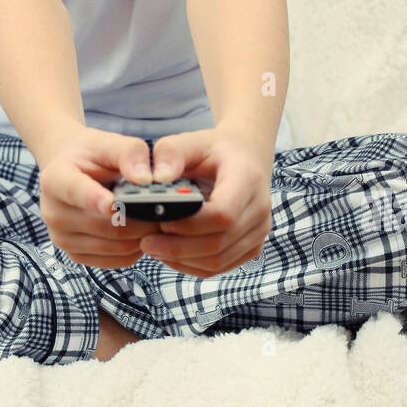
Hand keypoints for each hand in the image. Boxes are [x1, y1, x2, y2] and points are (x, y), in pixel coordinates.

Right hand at [38, 124, 158, 268]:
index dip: (98, 199)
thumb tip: (147, 179)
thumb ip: (129, 153)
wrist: (69, 168)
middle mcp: (53, 212)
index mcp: (55, 179)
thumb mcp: (107, 143)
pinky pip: (116, 260)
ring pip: (116, 247)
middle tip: (167, 210)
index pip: (77, 192)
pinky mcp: (75, 255)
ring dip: (143, 235)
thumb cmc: (92, 154)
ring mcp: (62, 238)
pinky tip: (143, 231)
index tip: (118, 203)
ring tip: (157, 218)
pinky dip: (136, 249)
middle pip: (106, 226)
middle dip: (141, 219)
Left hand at [139, 125, 272, 277]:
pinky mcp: (252, 246)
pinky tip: (170, 254)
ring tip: (153, 247)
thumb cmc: (214, 149)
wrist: (246, 155)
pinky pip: (221, 267)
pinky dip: (192, 265)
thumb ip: (171, 152)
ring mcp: (259, 231)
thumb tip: (157, 178)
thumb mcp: (193, 140)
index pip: (222, 214)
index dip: (189, 224)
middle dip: (178, 247)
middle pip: (218, 243)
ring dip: (182, 259)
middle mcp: (260, 209)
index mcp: (248, 180)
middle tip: (146, 242)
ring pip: (218, 261)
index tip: (160, 221)